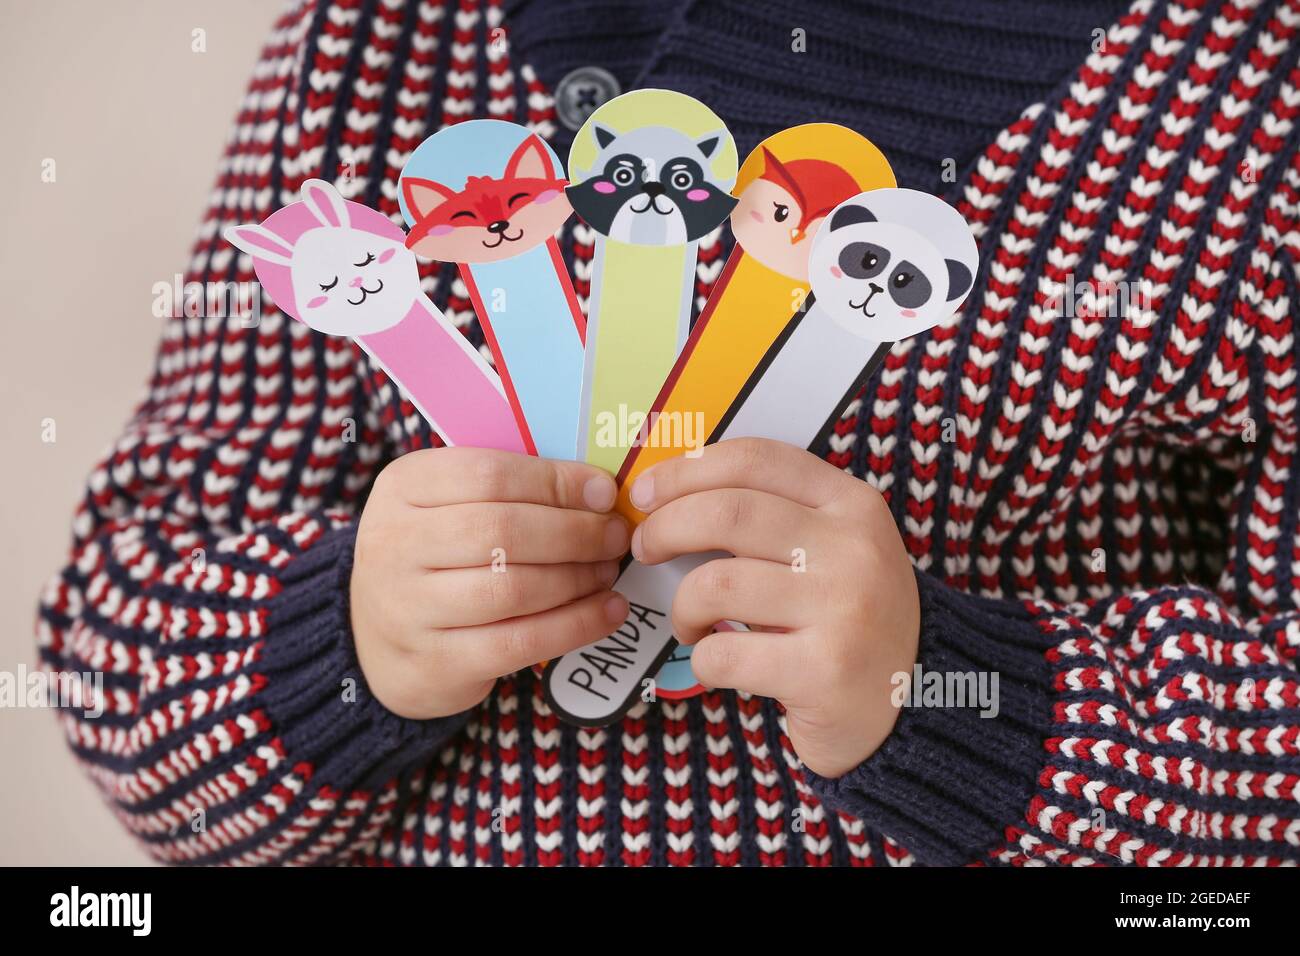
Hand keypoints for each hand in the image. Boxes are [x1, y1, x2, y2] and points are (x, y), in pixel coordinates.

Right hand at [351, 448, 630, 719]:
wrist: (373, 639)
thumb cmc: (433, 558)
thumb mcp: (448, 506)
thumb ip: (509, 490)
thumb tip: (597, 489)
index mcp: (403, 489)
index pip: (489, 475)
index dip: (556, 482)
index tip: (603, 492)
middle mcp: (396, 545)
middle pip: (503, 531)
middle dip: (575, 533)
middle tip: (615, 536)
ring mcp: (410, 608)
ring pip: (513, 589)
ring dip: (578, 578)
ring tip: (608, 571)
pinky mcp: (435, 662)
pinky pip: (520, 642)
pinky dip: (575, 625)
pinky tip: (608, 612)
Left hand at [628, 438, 918, 777]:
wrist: (919, 699)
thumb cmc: (849, 616)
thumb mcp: (835, 547)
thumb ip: (773, 515)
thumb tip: (668, 495)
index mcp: (852, 504)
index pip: (756, 461)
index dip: (686, 470)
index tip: (646, 493)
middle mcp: (854, 548)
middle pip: (728, 513)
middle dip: (666, 528)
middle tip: (645, 550)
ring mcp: (843, 609)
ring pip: (716, 583)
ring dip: (682, 605)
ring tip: (688, 621)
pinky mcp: (825, 671)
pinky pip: (724, 652)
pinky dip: (701, 657)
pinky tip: (714, 660)